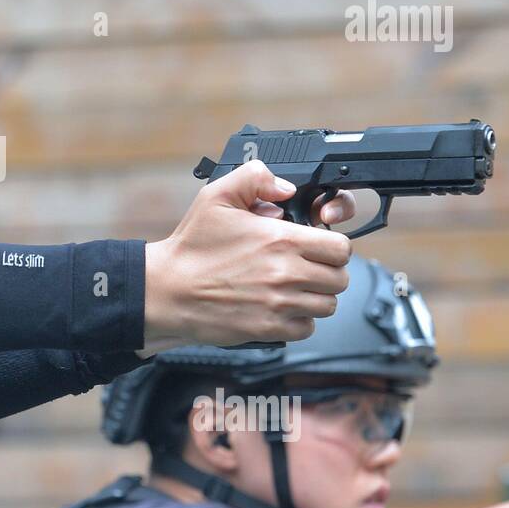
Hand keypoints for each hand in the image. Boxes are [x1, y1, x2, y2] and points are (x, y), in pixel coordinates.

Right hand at [139, 160, 352, 353]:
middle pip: (339, 279)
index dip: (331, 247)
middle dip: (326, 272)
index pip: (340, 248)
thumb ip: (255, 178)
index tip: (318, 248)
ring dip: (315, 297)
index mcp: (281, 239)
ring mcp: (279, 303)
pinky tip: (279, 307)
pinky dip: (298, 321)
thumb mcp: (216, 197)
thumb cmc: (192, 248)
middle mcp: (286, 272)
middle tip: (306, 268)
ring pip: (327, 305)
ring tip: (292, 288)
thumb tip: (286, 188)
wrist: (168, 290)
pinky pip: (306, 328)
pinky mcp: (270, 329)